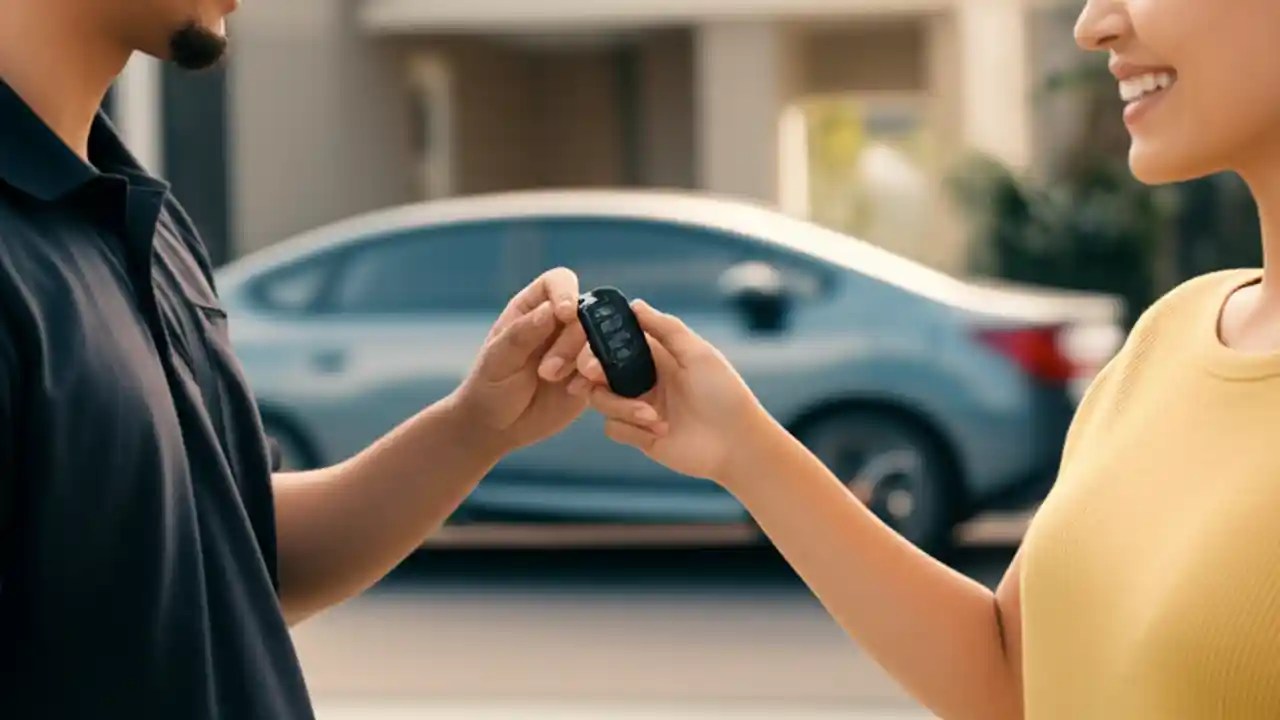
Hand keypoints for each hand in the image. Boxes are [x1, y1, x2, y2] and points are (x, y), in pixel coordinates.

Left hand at [452, 268, 589, 453]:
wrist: (497, 426)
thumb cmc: (490, 386)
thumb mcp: (498, 360)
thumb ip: (523, 334)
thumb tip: (552, 309)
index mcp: (534, 307)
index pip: (559, 282)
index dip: (566, 292)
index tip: (564, 314)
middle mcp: (560, 323)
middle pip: (585, 313)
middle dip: (571, 341)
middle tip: (548, 372)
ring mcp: (578, 349)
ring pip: (601, 340)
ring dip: (586, 361)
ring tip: (560, 383)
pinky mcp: (591, 375)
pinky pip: (608, 368)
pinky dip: (597, 379)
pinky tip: (575, 392)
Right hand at [570, 300, 769, 481]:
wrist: (735, 444)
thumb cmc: (724, 394)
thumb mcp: (698, 354)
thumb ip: (666, 329)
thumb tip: (634, 304)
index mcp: (655, 355)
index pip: (615, 342)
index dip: (597, 343)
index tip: (592, 346)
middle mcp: (643, 378)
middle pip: (597, 370)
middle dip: (594, 373)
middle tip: (594, 374)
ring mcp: (639, 407)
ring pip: (600, 399)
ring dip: (622, 407)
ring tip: (654, 417)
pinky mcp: (638, 434)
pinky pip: (612, 427)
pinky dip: (631, 429)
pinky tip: (660, 432)